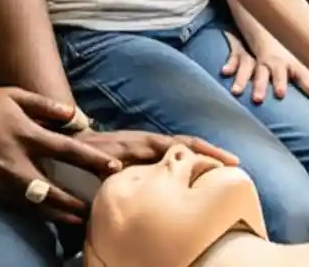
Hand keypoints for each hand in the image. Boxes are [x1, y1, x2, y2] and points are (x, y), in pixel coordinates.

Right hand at [0, 87, 122, 224]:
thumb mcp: (14, 95)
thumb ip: (46, 106)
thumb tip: (75, 116)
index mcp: (26, 134)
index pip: (68, 150)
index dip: (93, 160)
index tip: (115, 168)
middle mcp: (16, 162)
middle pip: (56, 189)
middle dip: (79, 200)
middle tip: (101, 206)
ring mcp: (1, 181)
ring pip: (38, 205)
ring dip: (61, 213)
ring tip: (81, 219)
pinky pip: (19, 207)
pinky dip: (38, 214)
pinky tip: (52, 217)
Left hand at [73, 130, 238, 167]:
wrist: (73, 140)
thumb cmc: (86, 154)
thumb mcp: (96, 161)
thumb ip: (108, 166)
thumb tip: (118, 169)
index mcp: (144, 142)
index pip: (183, 145)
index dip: (207, 153)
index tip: (229, 162)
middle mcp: (150, 139)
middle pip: (189, 142)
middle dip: (213, 151)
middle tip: (236, 163)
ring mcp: (148, 142)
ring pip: (182, 145)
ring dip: (203, 153)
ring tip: (222, 166)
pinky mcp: (144, 147)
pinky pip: (173, 150)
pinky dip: (189, 155)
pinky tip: (196, 168)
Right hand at [221, 31, 308, 122]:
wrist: (265, 24)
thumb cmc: (286, 53)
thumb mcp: (301, 66)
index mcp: (298, 68)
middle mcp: (281, 64)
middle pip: (286, 77)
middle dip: (287, 87)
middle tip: (286, 99)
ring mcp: (263, 60)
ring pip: (260, 73)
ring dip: (257, 85)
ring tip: (256, 99)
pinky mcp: (246, 55)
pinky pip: (237, 61)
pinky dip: (231, 67)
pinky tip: (224, 73)